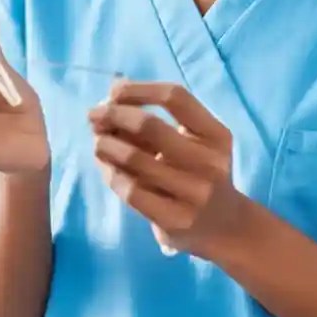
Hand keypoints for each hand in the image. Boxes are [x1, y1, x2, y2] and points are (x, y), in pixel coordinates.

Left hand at [89, 81, 245, 258]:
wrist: (224, 226)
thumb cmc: (199, 173)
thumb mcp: (192, 143)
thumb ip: (156, 120)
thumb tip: (111, 95)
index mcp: (216, 135)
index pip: (175, 97)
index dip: (139, 90)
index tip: (114, 91)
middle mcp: (210, 162)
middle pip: (151, 125)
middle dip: (114, 115)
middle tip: (93, 115)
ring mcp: (194, 193)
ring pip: (135, 159)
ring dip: (106, 145)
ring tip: (97, 142)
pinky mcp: (175, 220)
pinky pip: (131, 190)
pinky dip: (112, 174)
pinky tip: (107, 168)